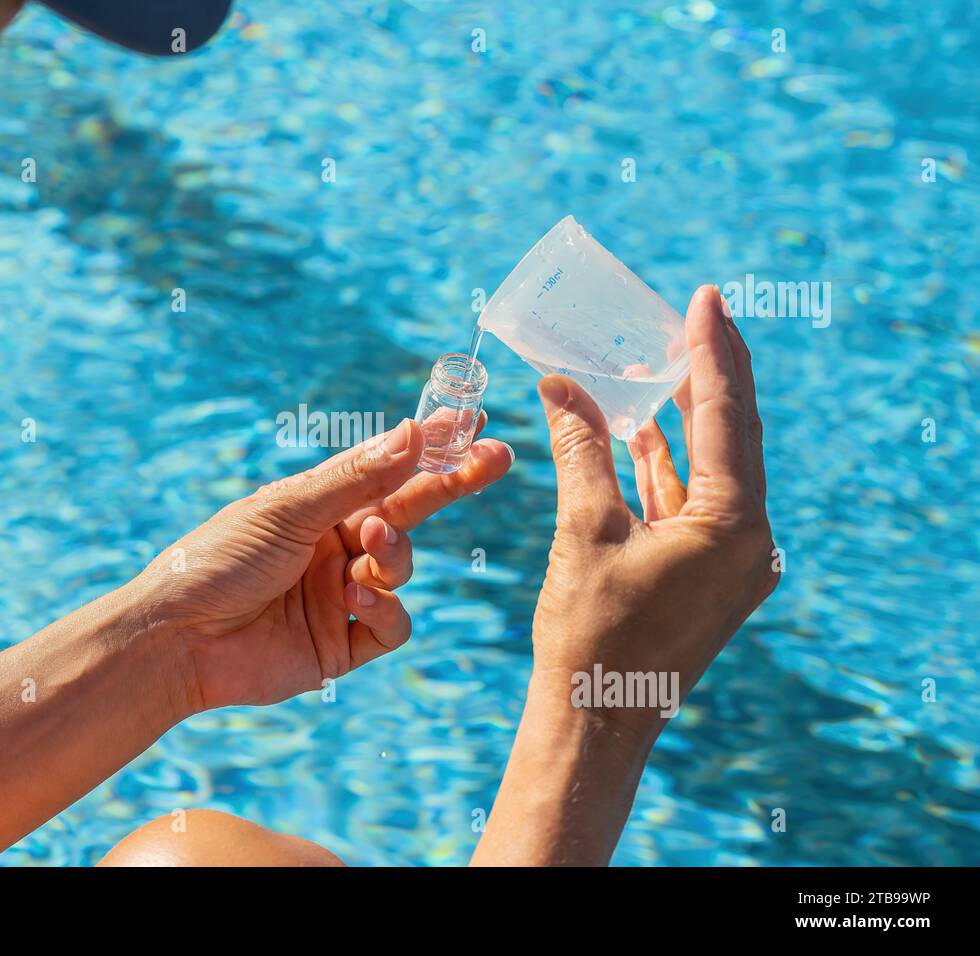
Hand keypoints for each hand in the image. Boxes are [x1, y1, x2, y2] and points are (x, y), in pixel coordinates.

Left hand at [124, 417, 513, 710]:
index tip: (471, 422)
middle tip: (494, 458)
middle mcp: (334, 546)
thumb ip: (356, 478)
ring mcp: (341, 595)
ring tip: (367, 545)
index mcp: (318, 506)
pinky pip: (393, 625)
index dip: (429, 447)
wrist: (178, 639)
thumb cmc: (218, 560)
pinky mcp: (343, 645)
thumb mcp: (287, 510)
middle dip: (450, 483)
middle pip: (408, 511)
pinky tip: (358, 600)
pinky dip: (386, 610)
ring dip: (394, 554)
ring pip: (401, 568)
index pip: (386, 469)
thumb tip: (413, 433)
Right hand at [531, 284, 777, 744]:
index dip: (710, 350)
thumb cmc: (589, 633)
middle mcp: (749, 540)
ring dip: (684, 420)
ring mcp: (732, 561)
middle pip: (732, 435)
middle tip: (693, 314)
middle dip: (708, 374)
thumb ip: (580, 451)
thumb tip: (558, 387)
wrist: (594, 722)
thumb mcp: (583, 529)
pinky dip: (668, 467)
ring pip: (713, 469)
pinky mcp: (707, 575)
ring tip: (660, 363)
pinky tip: (642, 434)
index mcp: (733, 524)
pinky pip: (694, 503)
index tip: (704, 297)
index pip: (726, 415)